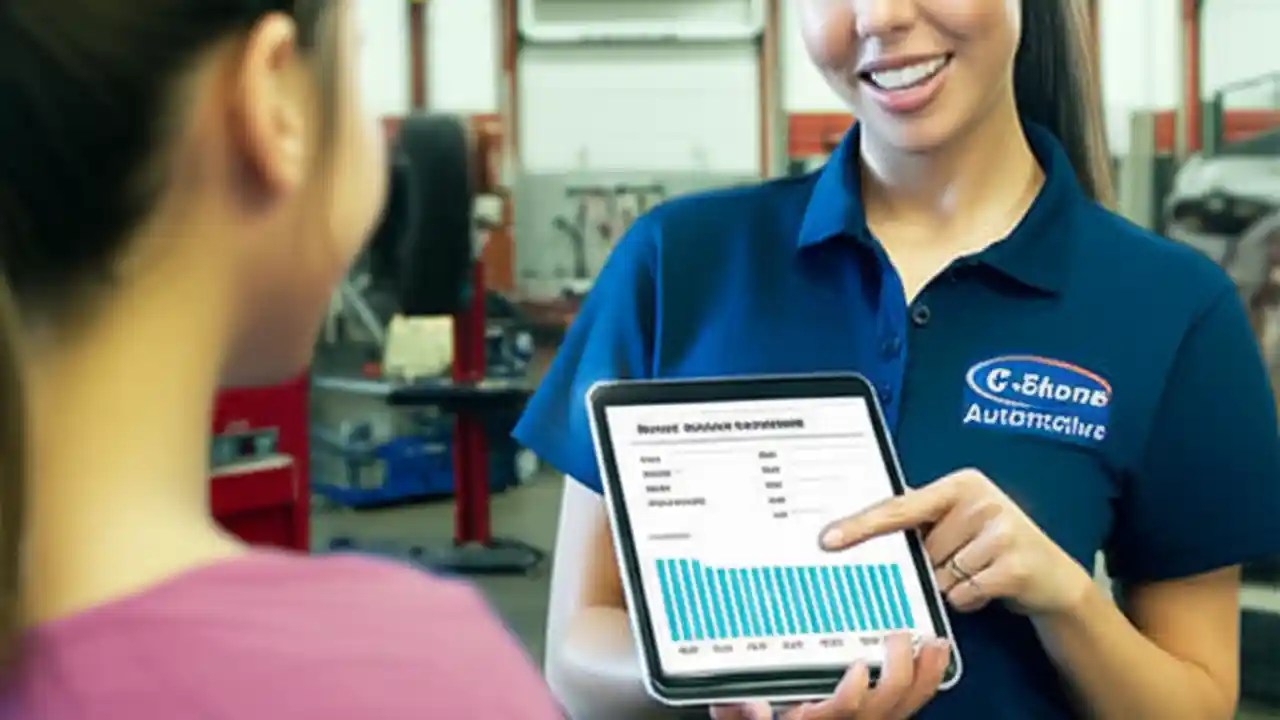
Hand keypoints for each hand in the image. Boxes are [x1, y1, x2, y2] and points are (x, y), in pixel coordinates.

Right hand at [709, 633, 950, 719]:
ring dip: (924, 673)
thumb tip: (752, 705)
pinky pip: (914, 703)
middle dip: (898, 672)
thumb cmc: (766, 719)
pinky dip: (930, 678)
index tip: (857, 667)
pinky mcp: (884, 716)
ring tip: (932, 641)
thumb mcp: (739, 718)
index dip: (853, 695)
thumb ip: (736, 712)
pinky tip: (937, 653)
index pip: (842, 713)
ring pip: (906, 706)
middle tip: (897, 636)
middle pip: (883, 707)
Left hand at [820, 468, 1092, 615]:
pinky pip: (964, 593)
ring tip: (980, 572)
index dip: (861, 525)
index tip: (829, 539)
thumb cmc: (992, 548)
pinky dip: (970, 599)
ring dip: (953, 584)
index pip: (899, 507)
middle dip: (932, 565)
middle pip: (920, 550)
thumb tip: (863, 531)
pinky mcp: (1015, 563)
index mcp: (960, 484)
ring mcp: (1001, 529)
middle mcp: (981, 499)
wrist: (1053, 578)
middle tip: (962, 560)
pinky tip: (990, 587)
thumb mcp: (959, 523)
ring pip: (941, 575)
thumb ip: (921, 521)